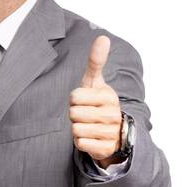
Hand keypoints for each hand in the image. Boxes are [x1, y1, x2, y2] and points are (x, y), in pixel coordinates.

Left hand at [69, 35, 122, 164]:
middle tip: (85, 115)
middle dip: (74, 115)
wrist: (113, 132)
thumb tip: (102, 37)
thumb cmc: (98, 104)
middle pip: (74, 113)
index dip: (74, 100)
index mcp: (108, 96)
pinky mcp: (105, 148)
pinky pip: (80, 144)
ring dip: (77, 129)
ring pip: (76, 129)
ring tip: (87, 126)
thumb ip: (96, 61)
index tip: (84, 101)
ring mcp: (110, 132)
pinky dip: (80, 142)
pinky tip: (89, 138)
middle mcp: (112, 114)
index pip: (75, 97)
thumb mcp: (95, 82)